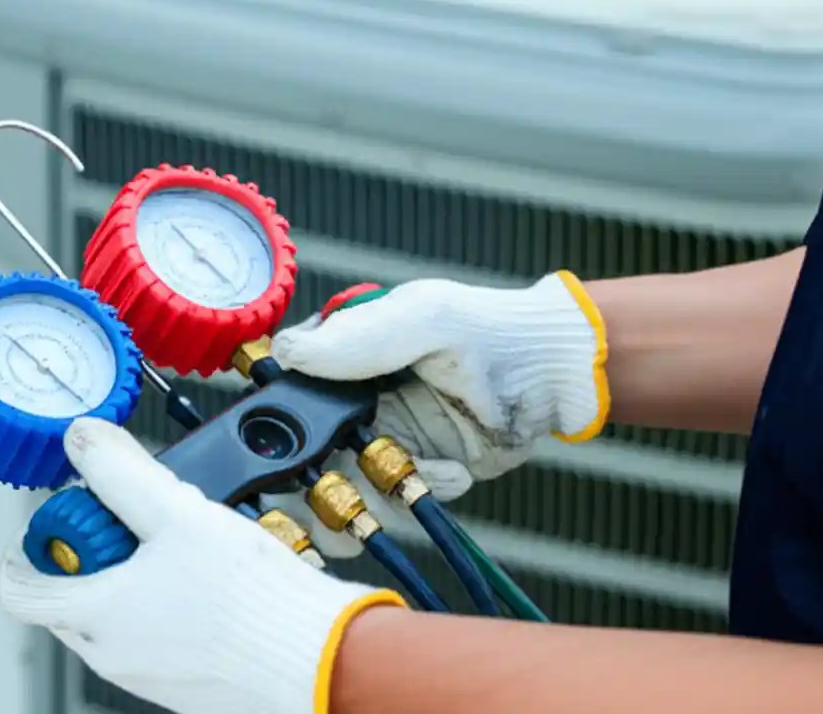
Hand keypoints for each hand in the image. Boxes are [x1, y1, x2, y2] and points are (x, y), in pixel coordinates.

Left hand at [0, 418, 405, 713]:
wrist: (317, 658)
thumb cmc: (249, 600)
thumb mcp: (179, 513)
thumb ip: (123, 472)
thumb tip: (83, 439)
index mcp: (96, 617)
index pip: (19, 588)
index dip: (29, 545)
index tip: (65, 518)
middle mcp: (113, 655)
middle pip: (71, 599)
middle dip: (94, 554)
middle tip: (138, 521)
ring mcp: (149, 675)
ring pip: (118, 617)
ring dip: (135, 577)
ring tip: (187, 547)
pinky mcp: (186, 682)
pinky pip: (159, 637)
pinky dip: (170, 604)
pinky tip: (214, 579)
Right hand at [264, 272, 608, 556]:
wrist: (551, 380)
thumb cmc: (489, 331)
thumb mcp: (423, 319)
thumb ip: (360, 337)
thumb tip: (290, 354)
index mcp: (340, 356)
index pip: (282, 394)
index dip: (272, 424)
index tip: (288, 444)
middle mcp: (350, 403)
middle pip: (297, 455)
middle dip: (305, 481)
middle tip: (333, 487)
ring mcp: (378, 442)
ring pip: (336, 491)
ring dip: (357, 502)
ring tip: (393, 488)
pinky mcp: (410, 475)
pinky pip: (390, 503)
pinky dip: (417, 495)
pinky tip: (453, 472)